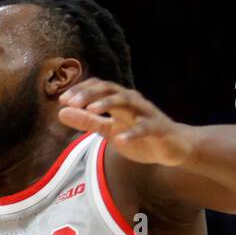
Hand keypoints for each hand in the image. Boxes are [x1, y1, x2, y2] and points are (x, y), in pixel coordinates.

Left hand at [58, 79, 194, 165]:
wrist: (173, 148)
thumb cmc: (139, 137)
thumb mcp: (108, 130)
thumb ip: (86, 121)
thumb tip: (61, 112)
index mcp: (119, 100)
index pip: (98, 87)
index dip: (81, 91)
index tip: (62, 100)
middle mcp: (132, 102)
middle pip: (110, 89)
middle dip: (90, 94)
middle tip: (72, 101)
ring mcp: (146, 113)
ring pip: (127, 102)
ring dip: (108, 103)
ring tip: (92, 110)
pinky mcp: (158, 128)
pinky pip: (145, 128)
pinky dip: (133, 133)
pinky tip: (121, 139)